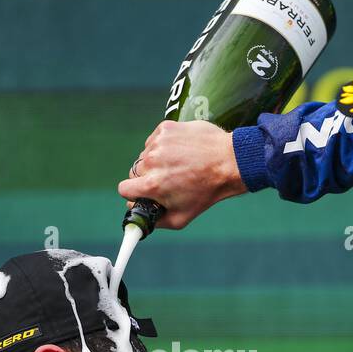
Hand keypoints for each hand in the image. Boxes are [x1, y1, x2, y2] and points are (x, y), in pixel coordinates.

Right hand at [117, 120, 246, 229]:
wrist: (228, 162)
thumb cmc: (206, 192)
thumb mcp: (181, 218)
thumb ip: (155, 222)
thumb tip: (139, 221)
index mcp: (152, 184)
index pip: (124, 189)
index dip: (134, 193)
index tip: (143, 193)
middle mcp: (151, 161)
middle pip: (135, 172)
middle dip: (148, 177)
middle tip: (168, 180)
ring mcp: (158, 142)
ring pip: (145, 155)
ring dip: (157, 161)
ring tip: (179, 165)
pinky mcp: (165, 128)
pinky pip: (155, 140)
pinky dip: (164, 146)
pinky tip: (181, 152)